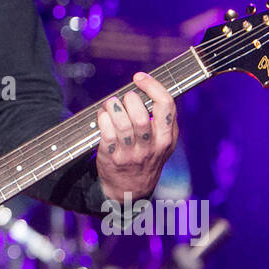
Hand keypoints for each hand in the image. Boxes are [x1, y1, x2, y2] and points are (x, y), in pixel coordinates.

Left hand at [94, 72, 178, 203]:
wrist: (131, 190)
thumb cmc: (147, 156)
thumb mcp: (163, 141)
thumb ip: (162, 118)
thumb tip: (150, 87)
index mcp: (166, 137)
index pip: (166, 105)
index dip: (152, 86)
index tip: (139, 77)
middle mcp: (151, 146)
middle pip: (141, 116)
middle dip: (129, 99)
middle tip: (125, 97)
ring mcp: (131, 154)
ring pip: (122, 124)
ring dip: (113, 107)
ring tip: (111, 103)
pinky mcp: (112, 158)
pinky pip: (106, 135)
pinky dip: (102, 119)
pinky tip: (103, 116)